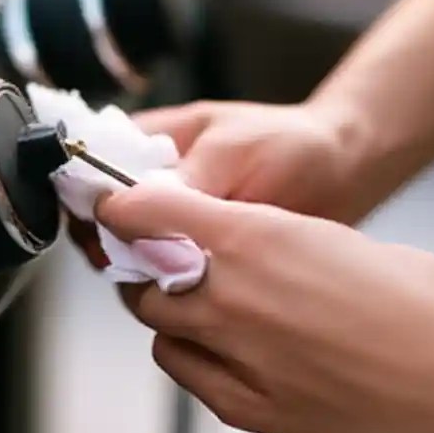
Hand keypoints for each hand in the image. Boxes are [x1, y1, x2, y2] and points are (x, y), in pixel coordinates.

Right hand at [68, 99, 377, 270]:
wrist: (345, 170)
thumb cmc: (293, 142)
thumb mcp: (232, 150)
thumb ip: (183, 183)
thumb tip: (136, 212)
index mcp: (149, 144)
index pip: (91, 173)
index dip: (88, 203)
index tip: (100, 227)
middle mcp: (153, 187)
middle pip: (103, 223)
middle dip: (114, 246)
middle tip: (139, 261)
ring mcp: (175, 225)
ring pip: (132, 257)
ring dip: (145, 272)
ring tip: (172, 276)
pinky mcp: (198, 259)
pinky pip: (169, 280)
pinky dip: (175, 289)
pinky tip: (193, 290)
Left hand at [95, 183, 433, 432]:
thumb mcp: (352, 244)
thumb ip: (290, 244)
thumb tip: (264, 251)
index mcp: (259, 240)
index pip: (153, 212)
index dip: (129, 206)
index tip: (121, 204)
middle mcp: (233, 300)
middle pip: (144, 278)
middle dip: (147, 264)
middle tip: (165, 259)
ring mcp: (239, 361)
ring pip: (158, 330)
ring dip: (166, 313)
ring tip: (198, 307)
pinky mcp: (254, 412)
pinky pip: (192, 379)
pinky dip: (192, 359)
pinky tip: (220, 353)